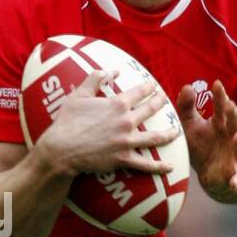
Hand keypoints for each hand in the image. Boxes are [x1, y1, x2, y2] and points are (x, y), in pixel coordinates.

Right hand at [38, 69, 180, 177]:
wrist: (61, 150)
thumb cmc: (67, 122)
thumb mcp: (78, 95)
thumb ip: (95, 78)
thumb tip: (112, 70)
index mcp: (117, 104)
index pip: (140, 92)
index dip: (149, 87)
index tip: (154, 86)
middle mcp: (126, 121)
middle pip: (151, 110)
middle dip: (160, 103)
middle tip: (165, 101)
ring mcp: (127, 141)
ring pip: (155, 137)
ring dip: (168, 133)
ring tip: (176, 131)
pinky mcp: (123, 159)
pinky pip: (146, 164)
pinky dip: (159, 167)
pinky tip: (169, 167)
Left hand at [176, 78, 236, 196]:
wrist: (212, 174)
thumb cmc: (202, 145)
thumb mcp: (191, 126)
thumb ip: (186, 108)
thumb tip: (187, 87)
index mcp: (222, 124)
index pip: (223, 108)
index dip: (221, 97)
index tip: (217, 84)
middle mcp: (232, 137)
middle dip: (234, 115)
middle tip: (230, 105)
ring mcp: (236, 155)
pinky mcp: (235, 174)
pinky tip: (235, 183)